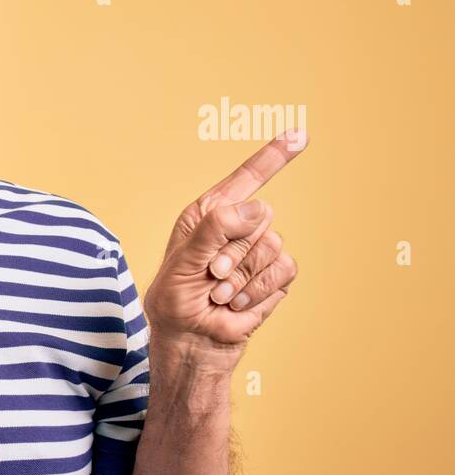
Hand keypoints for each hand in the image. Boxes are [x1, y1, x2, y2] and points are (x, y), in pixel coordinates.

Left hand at [143, 130, 306, 363]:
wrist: (190, 340)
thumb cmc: (175, 300)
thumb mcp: (183, 261)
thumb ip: (216, 228)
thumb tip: (259, 208)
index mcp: (208, 215)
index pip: (246, 179)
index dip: (273, 156)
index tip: (299, 135)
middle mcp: (235, 228)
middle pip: (262, 216)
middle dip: (235, 249)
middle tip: (212, 274)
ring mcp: (257, 253)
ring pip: (273, 246)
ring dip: (243, 277)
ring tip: (220, 293)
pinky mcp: (273, 277)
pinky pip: (283, 271)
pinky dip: (258, 291)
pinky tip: (237, 304)